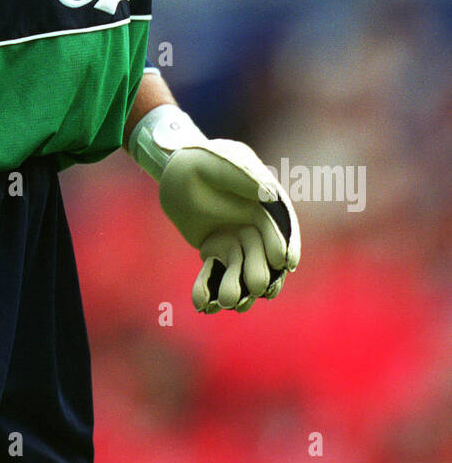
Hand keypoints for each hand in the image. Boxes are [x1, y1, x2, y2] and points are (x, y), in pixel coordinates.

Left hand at [157, 138, 299, 313]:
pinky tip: (201, 303)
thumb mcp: (223, 162)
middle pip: (263, 256)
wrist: (176, 168)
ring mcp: (236, 240)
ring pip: (240, 270)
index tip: (286, 263)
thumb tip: (270, 195)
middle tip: (256, 289)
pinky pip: (213, 272)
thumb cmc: (204, 159)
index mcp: (266, 205)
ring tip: (227, 302)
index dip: (286, 245)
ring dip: (235, 287)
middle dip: (261, 274)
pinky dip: (208, 287)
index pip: (282, 229)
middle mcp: (255, 226)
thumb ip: (245, 177)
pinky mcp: (214, 249)